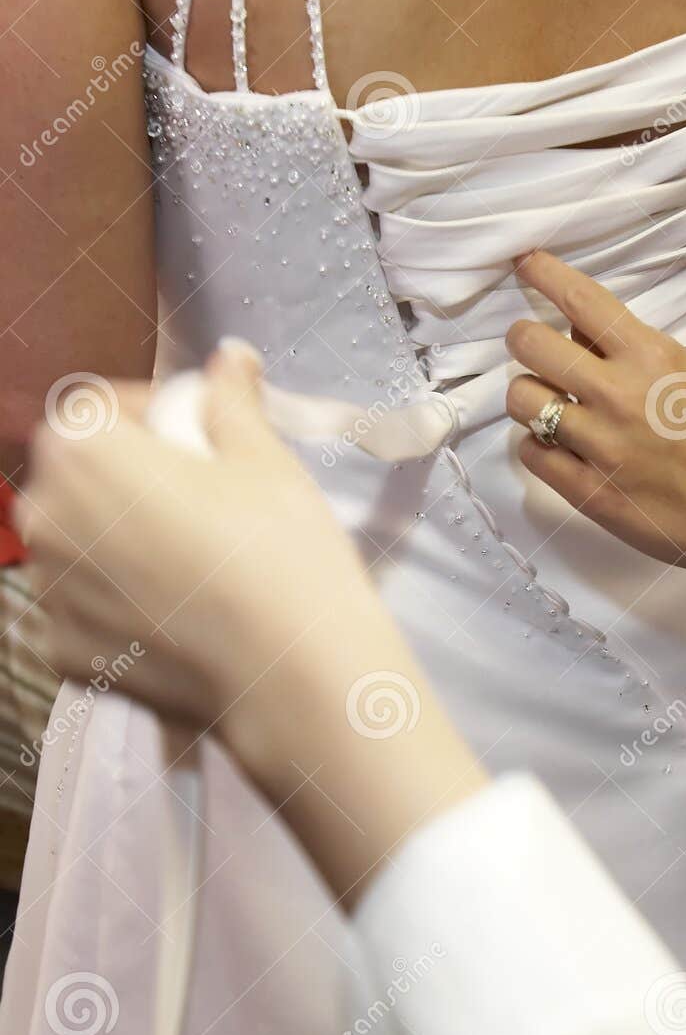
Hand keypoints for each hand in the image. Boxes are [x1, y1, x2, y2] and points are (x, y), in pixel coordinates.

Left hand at [17, 349, 376, 737]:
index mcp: (81, 451)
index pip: (97, 406)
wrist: (292, 677)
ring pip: (79, 543)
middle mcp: (44, 517)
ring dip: (120, 540)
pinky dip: (119, 605)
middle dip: (128, 478)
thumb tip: (230, 357)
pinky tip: (180, 614)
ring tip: (195, 562)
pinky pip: (84, 609)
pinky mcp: (64, 654)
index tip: (199, 434)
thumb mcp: (264, 459)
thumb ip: (230, 400)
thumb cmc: (281, 554)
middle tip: (203, 499)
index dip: (151, 412)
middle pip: (78, 476)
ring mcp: (49, 593)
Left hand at [506, 252, 685, 591]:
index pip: (581, 299)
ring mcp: (601, 446)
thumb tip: (578, 328)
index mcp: (652, 356)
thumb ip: (634, 351)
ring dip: (530, 396)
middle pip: (531, 344)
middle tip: (531, 347)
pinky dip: (539, 445)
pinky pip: (532, 453)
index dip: (543, 274)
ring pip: (522, 399)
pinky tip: (560, 447)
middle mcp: (619, 395)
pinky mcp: (590, 493)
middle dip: (523, 339)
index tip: (524, 263)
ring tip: (551, 405)